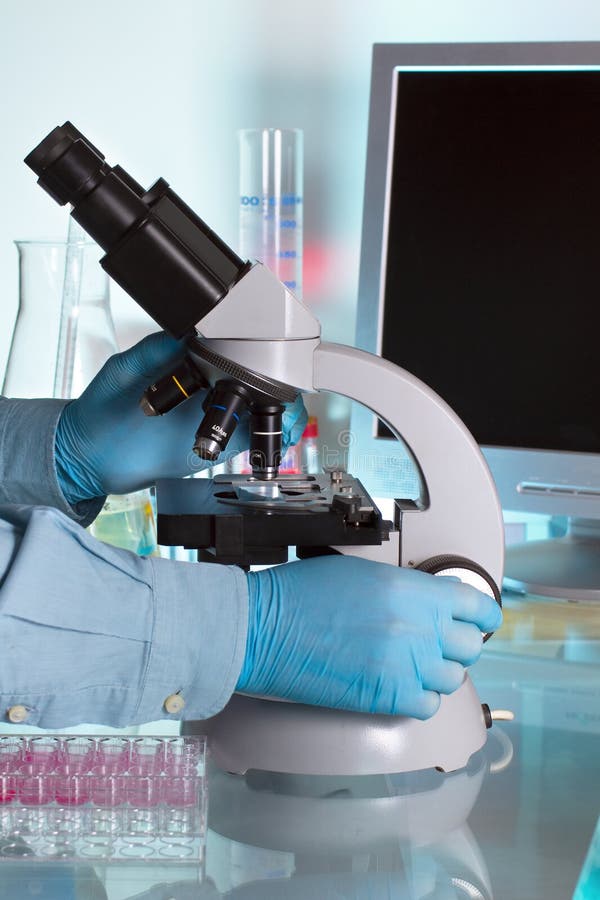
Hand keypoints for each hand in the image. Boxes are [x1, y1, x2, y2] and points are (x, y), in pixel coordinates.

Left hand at [55, 331, 307, 502]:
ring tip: (286, 417)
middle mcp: (211, 387)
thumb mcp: (124, 368)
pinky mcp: (219, 446)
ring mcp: (217, 417)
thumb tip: (188, 332)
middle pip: (261, 379)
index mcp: (194, 362)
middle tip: (287, 390)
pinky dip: (272, 441)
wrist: (91, 455)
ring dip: (283, 411)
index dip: (261, 349)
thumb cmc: (102, 406)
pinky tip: (279, 438)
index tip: (273, 352)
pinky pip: (254, 441)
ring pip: (264, 410)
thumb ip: (155, 350)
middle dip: (282, 382)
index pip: (237, 349)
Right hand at [237, 555, 501, 718]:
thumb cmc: (301, 595)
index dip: (482, 615)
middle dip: (456, 643)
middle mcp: (418, 627)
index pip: (477, 606)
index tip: (479, 620)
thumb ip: (406, 588)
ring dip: (436, 671)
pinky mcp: (388, 696)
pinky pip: (428, 705)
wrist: (266, 629)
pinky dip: (419, 697)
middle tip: (437, 642)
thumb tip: (428, 601)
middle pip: (470, 645)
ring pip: (452, 677)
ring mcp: (406, 665)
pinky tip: (400, 685)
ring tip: (412, 664)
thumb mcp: (362, 572)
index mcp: (413, 590)